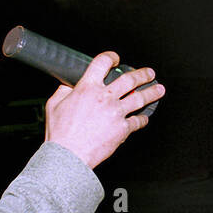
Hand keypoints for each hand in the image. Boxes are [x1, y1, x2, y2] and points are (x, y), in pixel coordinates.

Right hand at [43, 52, 164, 168]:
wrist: (69, 155)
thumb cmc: (61, 133)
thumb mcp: (54, 105)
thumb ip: (63, 91)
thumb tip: (68, 86)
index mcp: (87, 88)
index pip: (102, 63)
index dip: (111, 57)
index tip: (115, 59)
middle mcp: (104, 97)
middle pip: (129, 79)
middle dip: (142, 74)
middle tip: (149, 73)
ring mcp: (116, 113)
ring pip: (139, 98)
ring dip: (151, 92)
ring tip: (158, 89)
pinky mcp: (122, 129)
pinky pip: (138, 121)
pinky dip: (143, 119)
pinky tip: (145, 117)